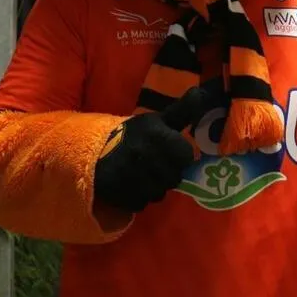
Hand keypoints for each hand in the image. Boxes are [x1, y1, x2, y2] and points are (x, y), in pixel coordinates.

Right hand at [93, 87, 209, 212]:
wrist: (95, 149)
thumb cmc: (133, 135)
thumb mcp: (158, 121)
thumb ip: (182, 111)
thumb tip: (201, 92)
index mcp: (156, 134)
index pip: (186, 157)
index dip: (180, 157)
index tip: (170, 154)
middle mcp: (143, 154)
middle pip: (174, 179)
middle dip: (167, 175)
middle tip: (155, 166)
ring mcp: (130, 174)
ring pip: (158, 194)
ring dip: (153, 188)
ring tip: (142, 175)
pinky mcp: (118, 192)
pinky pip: (141, 204)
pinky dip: (138, 198)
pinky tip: (131, 185)